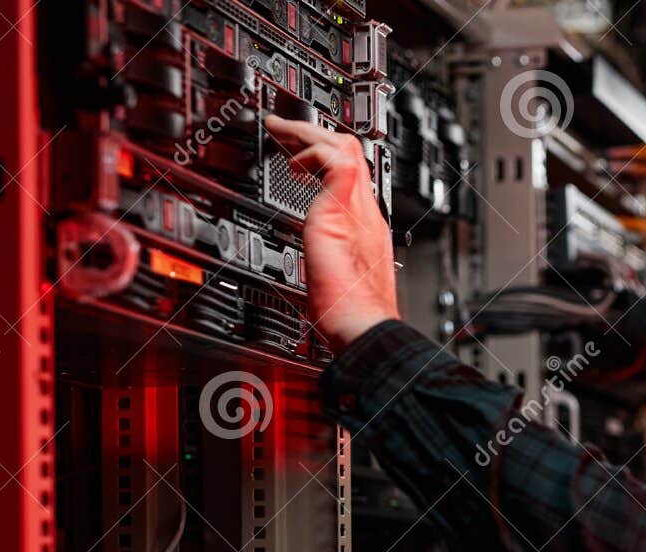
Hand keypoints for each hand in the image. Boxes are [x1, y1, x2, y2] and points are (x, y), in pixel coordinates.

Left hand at [264, 114, 398, 352]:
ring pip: (343, 147)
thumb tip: (311, 259)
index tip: (298, 158)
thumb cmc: (349, 312)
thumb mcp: (333, 276)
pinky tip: (292, 161)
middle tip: (284, 133)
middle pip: (350, 152)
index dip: (325, 158)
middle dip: (315, 136)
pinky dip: (311, 151)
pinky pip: (334, 161)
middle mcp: (364, 212)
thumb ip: (324, 257)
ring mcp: (357, 209)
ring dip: (308, 135)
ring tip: (281, 134)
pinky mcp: (342, 210)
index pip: (351, 175)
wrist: (362, 324)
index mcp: (363, 227)